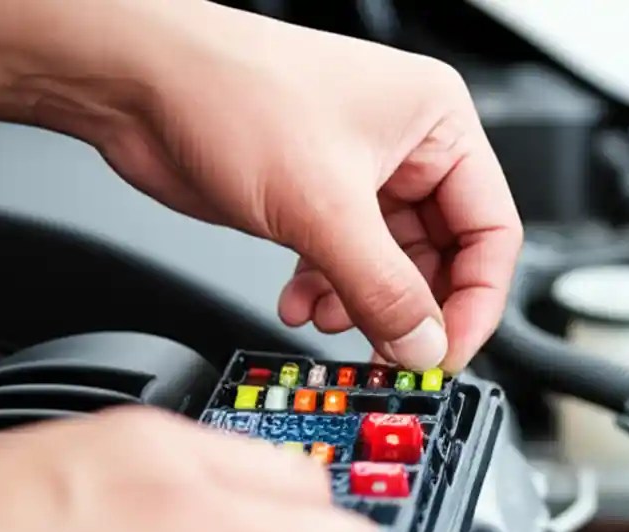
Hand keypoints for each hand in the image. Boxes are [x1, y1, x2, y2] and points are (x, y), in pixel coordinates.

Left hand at [26, 2, 521, 372]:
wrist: (137, 82)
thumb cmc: (229, 91)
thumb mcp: (323, 206)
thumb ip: (383, 288)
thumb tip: (424, 346)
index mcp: (438, 124)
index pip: (492, 230)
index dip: (476, 300)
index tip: (448, 351)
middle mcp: (408, 148)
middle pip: (444, 257)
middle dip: (413, 309)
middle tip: (393, 353)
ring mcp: (362, 175)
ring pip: (392, 268)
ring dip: (364, 306)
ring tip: (333, 321)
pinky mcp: (318, 199)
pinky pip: (348, 266)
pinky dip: (329, 293)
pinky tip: (300, 303)